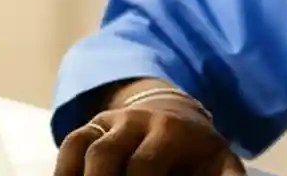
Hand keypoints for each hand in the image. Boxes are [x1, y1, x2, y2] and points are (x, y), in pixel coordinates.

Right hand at [55, 97, 243, 175]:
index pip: (146, 163)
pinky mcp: (92, 129)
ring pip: (83, 143)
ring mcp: (111, 122)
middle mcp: (135, 121)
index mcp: (171, 130)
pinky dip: (63, 169)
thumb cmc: (201, 155)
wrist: (179, 117)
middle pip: (107, 152)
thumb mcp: (222, 166)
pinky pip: (70, 143)